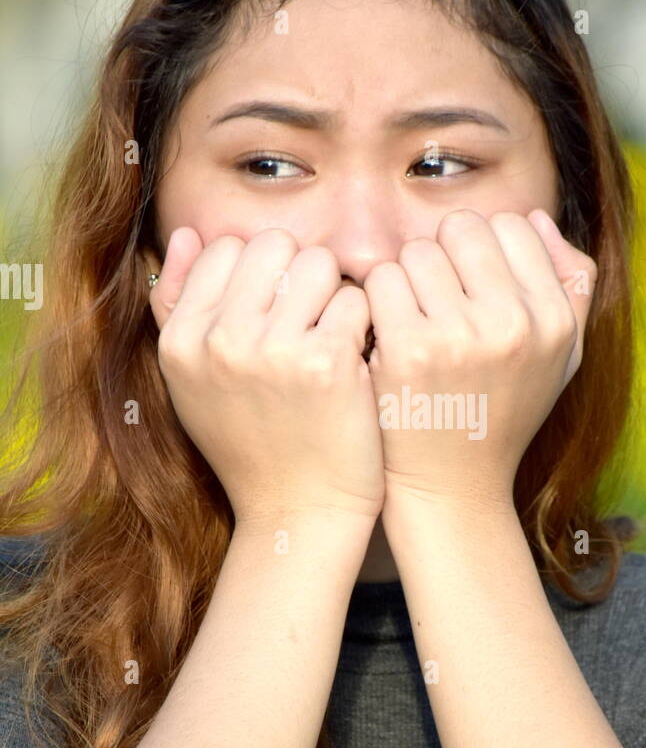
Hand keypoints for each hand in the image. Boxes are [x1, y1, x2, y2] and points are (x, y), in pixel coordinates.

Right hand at [148, 226, 384, 525]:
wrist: (299, 513)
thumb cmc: (252, 442)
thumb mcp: (194, 381)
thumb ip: (179, 306)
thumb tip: (184, 234)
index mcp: (182, 341)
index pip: (227, 248)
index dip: (262, 274)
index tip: (274, 317)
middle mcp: (219, 341)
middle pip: (275, 244)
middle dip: (300, 274)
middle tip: (310, 323)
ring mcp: (272, 351)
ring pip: (319, 264)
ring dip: (335, 295)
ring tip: (332, 339)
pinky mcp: (327, 363)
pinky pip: (356, 301)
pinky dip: (364, 327)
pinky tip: (356, 363)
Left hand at [363, 208, 596, 509]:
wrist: (454, 488)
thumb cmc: (504, 412)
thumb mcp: (561, 357)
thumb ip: (570, 285)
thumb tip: (534, 218)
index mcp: (554, 319)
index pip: (512, 224)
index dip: (484, 249)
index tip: (470, 287)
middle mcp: (514, 324)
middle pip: (462, 228)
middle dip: (442, 256)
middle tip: (435, 300)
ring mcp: (460, 337)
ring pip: (416, 251)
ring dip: (406, 280)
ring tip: (412, 322)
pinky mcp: (408, 351)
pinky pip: (381, 281)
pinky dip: (376, 302)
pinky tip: (385, 335)